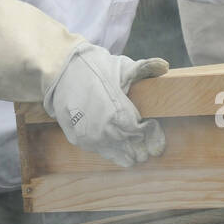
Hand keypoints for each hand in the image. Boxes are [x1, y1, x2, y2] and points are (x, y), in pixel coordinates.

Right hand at [43, 43, 168, 167]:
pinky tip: (116, 138)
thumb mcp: (121, 67)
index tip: (153, 125)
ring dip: (130, 150)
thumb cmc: (93, 68)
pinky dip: (114, 149)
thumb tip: (165, 65)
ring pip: (121, 158)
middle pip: (136, 151)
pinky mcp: (80, 142)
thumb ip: (145, 68)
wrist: (59, 72)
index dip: (153, 133)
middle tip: (145, 134)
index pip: (144, 135)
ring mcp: (92, 139)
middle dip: (144, 144)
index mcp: (118, 114)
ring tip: (132, 139)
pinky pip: (104, 154)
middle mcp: (105, 132)